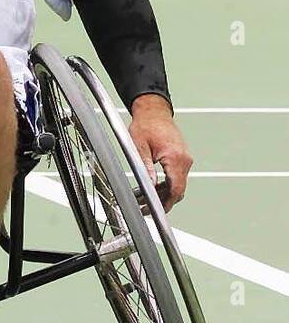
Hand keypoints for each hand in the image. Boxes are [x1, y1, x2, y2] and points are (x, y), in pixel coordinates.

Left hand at [128, 94, 191, 210]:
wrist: (154, 111)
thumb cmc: (145, 125)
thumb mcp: (138, 147)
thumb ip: (144, 167)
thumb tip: (146, 185)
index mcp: (175, 157)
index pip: (175, 187)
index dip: (166, 202)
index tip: (155, 211)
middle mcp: (184, 160)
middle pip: (177, 189)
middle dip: (162, 201)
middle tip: (144, 209)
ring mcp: (184, 159)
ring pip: (176, 185)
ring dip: (162, 194)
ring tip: (142, 199)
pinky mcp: (181, 158)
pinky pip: (175, 177)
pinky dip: (165, 185)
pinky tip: (150, 188)